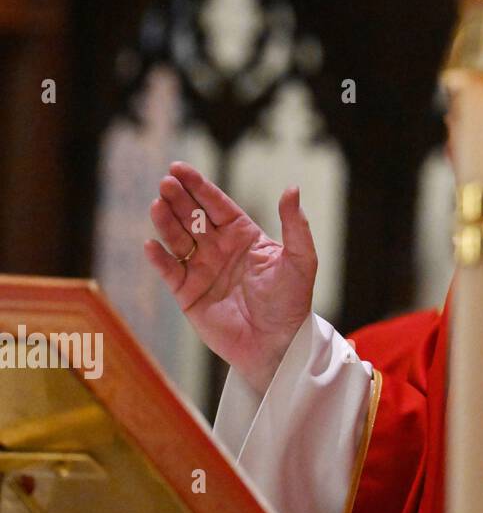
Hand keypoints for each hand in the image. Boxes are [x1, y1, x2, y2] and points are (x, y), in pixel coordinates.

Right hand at [143, 162, 317, 396]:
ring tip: (157, 205)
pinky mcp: (188, 294)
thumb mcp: (299, 259)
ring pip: (178, 239)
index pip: (217, 204)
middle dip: (179, 199)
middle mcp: (219, 248)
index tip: (178, 168)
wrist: (276, 343)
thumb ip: (294, 225)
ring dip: (166, 222)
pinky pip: (170, 271)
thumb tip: (292, 188)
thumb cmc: (291, 301)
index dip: (198, 186)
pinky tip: (152, 244)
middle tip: (166, 182)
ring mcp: (202, 270)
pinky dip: (159, 258)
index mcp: (244, 236)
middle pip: (194, 217)